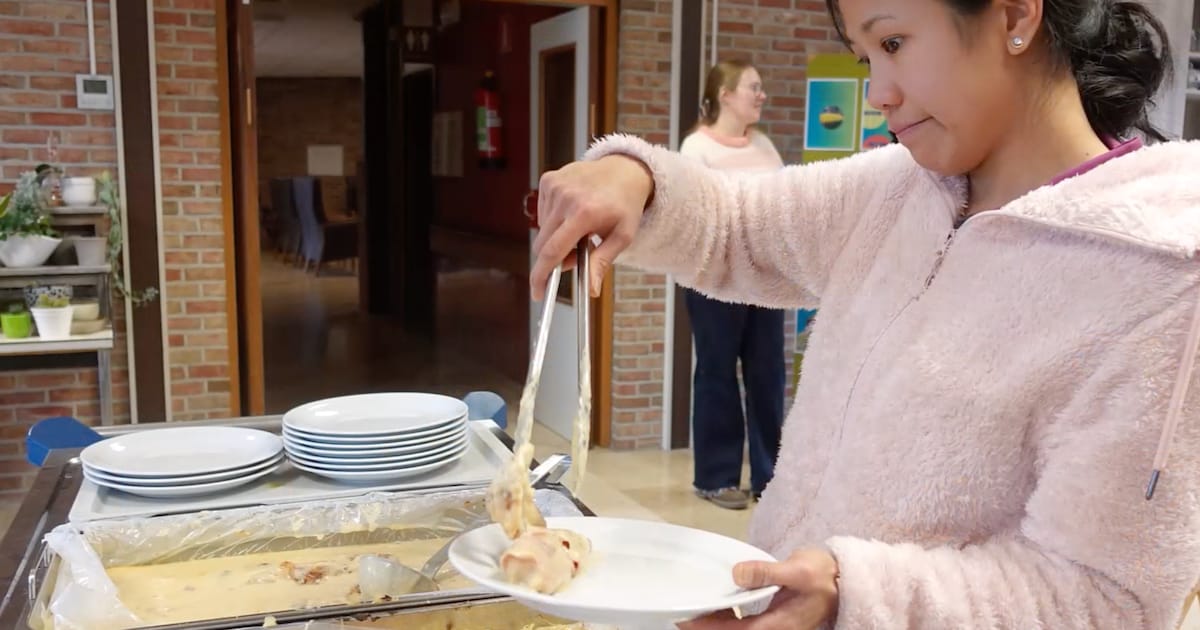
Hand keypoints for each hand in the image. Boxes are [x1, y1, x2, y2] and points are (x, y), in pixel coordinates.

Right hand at [530, 154, 653, 299]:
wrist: (624, 170)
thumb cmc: (625, 204)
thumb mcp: (623, 236)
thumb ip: (602, 262)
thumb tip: (591, 290)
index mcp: (584, 213)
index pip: (552, 251)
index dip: (541, 276)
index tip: (537, 293)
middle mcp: (565, 197)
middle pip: (543, 244)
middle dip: (553, 260)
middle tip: (573, 259)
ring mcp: (554, 186)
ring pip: (542, 231)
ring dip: (555, 239)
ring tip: (579, 231)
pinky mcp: (548, 180)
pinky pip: (542, 214)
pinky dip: (553, 221)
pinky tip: (571, 213)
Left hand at [678, 549, 838, 629]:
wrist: (846, 579)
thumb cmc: (823, 574)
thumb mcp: (795, 569)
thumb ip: (766, 573)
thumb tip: (737, 575)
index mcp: (778, 624)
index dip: (709, 626)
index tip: (685, 620)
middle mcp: (774, 629)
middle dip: (708, 626)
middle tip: (683, 615)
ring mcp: (774, 625)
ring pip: (739, 628)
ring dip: (718, 621)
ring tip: (696, 609)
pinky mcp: (774, 617)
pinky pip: (746, 621)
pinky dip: (730, 614)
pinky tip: (721, 603)